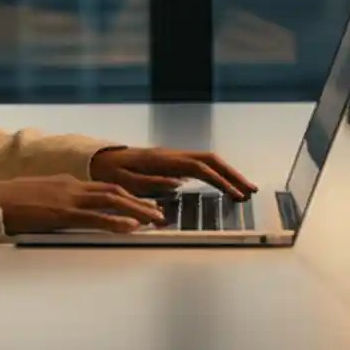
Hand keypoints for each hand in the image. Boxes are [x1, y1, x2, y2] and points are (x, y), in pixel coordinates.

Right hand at [0, 175, 168, 233]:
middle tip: (158, 213)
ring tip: (155, 219)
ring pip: (112, 200)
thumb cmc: (10, 200)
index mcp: (67, 183)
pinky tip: (131, 227)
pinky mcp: (63, 213)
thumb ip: (57, 199)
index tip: (143, 205)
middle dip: (139, 202)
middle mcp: (73, 186)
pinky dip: (116, 221)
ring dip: (136, 210)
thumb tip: (66, 208)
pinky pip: (96, 217)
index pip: (104, 187)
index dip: (127, 196)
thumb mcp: (39, 196)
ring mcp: (69, 198)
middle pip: (115, 191)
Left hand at [89, 147, 258, 200]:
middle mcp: (171, 154)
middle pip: (210, 159)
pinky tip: (224, 185)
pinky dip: (215, 173)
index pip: (199, 167)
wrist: (98, 160)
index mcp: (162, 160)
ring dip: (227, 173)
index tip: (235, 195)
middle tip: (251, 191)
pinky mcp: (171, 161)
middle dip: (232, 174)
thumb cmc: (110, 174)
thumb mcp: (125, 182)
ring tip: (244, 190)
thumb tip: (179, 183)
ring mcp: (172, 156)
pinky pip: (199, 164)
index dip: (220, 180)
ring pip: (207, 160)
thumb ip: (151, 183)